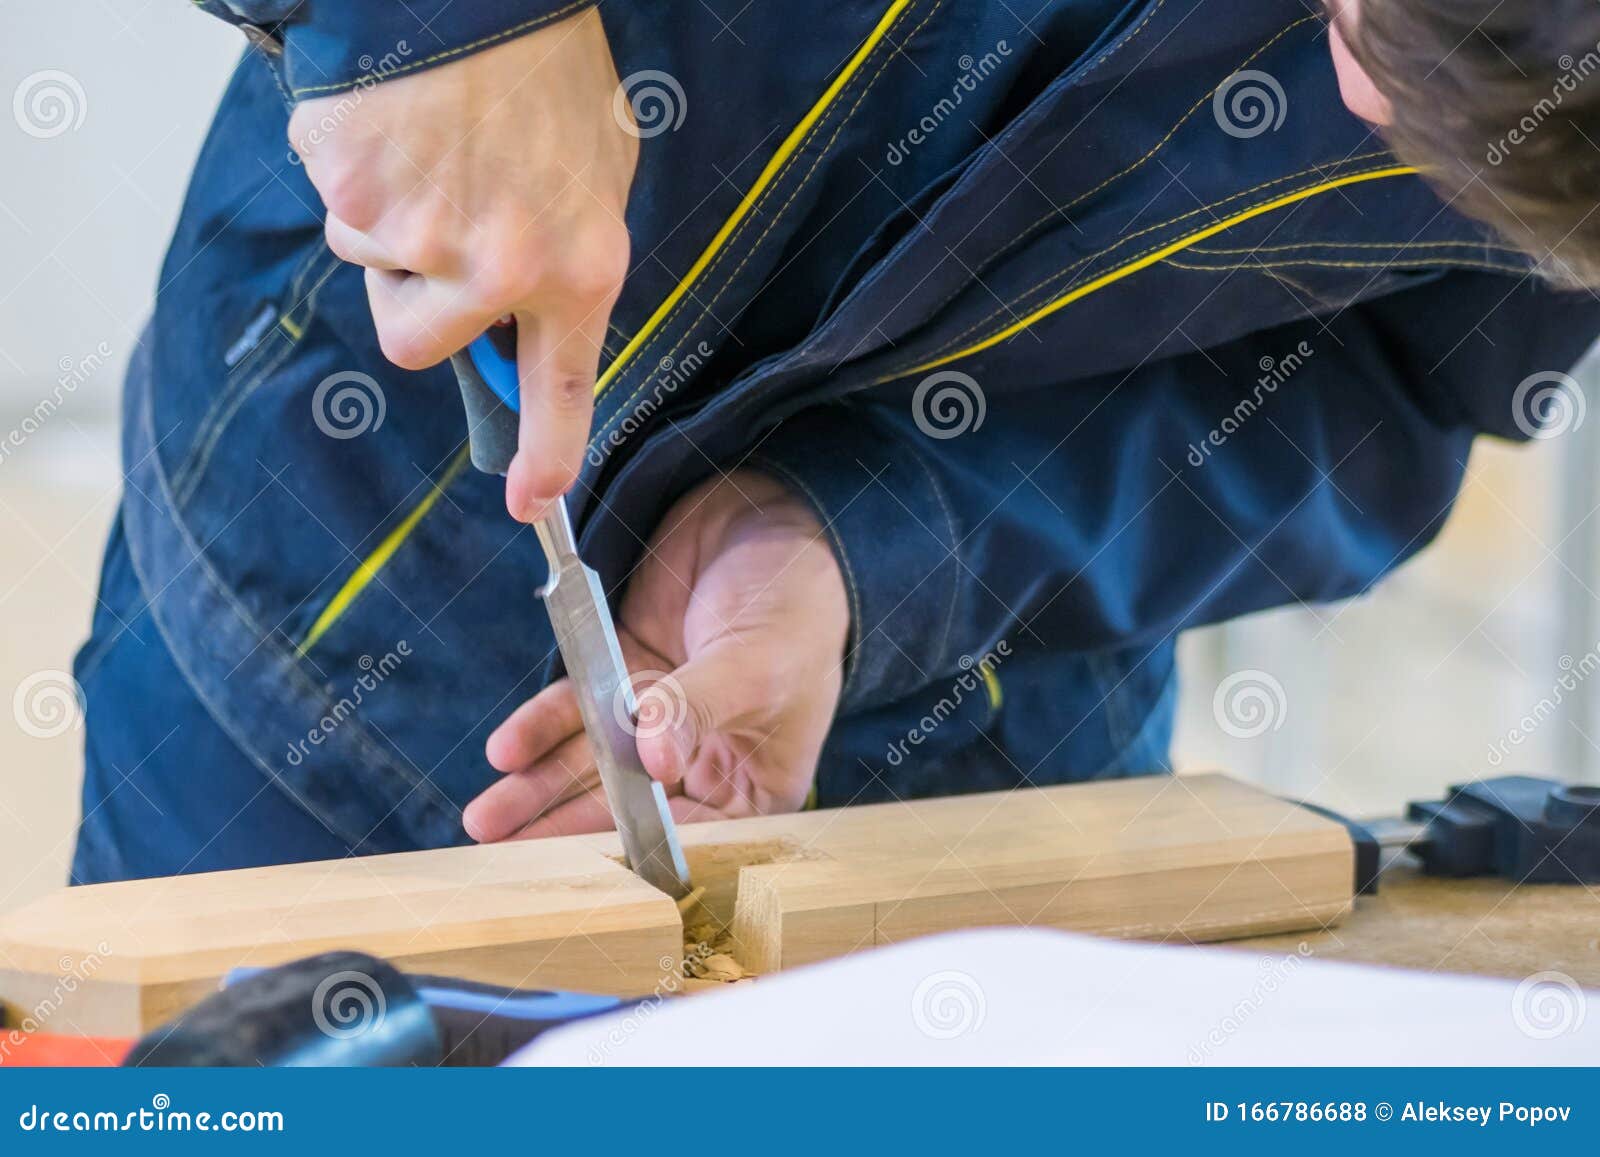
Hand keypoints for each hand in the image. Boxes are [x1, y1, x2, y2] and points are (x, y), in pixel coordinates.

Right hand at [289, 9, 637, 522]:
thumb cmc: (545, 68)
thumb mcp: (596, 170)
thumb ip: (563, 256)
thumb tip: (518, 319)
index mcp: (577, 267)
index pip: (560, 388)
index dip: (547, 453)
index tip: (533, 503)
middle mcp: (498, 271)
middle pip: (415, 342)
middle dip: (412, 297)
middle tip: (439, 224)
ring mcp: (419, 237)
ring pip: (370, 269)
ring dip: (385, 224)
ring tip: (430, 148)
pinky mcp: (353, 194)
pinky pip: (336, 206)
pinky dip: (354, 173)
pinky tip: (395, 123)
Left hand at [462, 471, 849, 839]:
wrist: (768, 520)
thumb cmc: (794, 604)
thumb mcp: (755, 663)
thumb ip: (696, 709)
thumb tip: (655, 759)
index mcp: (755, 784)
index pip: (689, 834)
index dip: (633, 851)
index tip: (580, 871)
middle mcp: (703, 761)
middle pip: (626, 808)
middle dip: (564, 829)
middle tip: (507, 855)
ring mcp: (658, 719)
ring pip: (591, 764)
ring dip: (536, 788)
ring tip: (486, 816)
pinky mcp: (624, 677)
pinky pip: (575, 710)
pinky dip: (540, 727)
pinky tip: (507, 748)